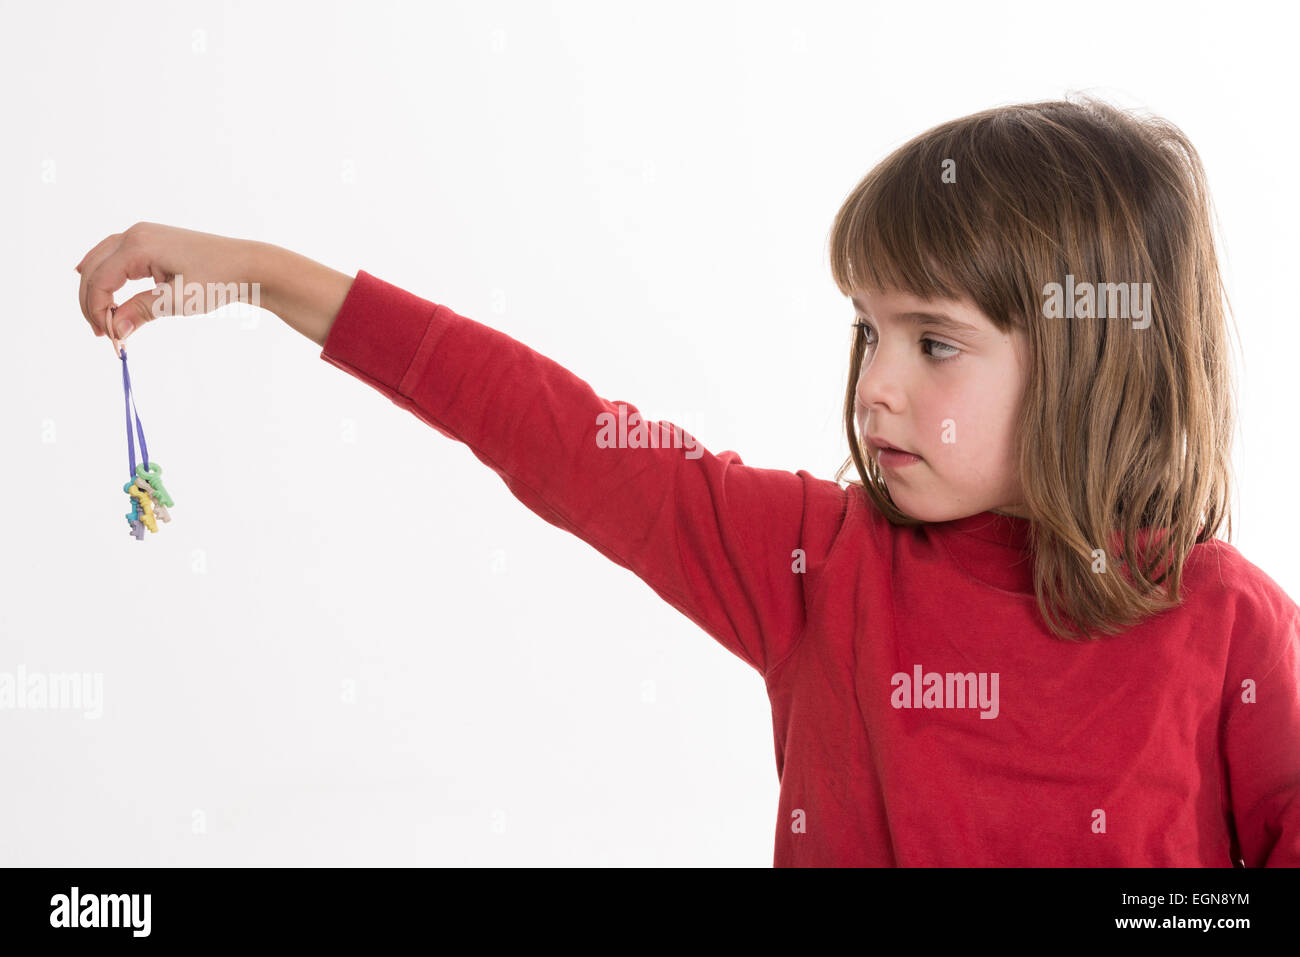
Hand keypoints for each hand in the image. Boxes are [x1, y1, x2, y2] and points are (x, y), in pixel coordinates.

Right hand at [75, 222, 258, 352]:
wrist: (248, 265)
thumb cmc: (219, 280)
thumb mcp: (180, 300)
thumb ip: (143, 311)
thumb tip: (115, 331)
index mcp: (138, 245)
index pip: (100, 280)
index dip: (97, 311)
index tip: (110, 338)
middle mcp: (135, 234)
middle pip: (93, 269)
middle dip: (93, 303)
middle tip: (104, 335)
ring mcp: (142, 235)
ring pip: (100, 262)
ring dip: (97, 291)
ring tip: (104, 322)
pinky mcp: (150, 242)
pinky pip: (115, 258)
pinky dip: (107, 277)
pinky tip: (104, 291)